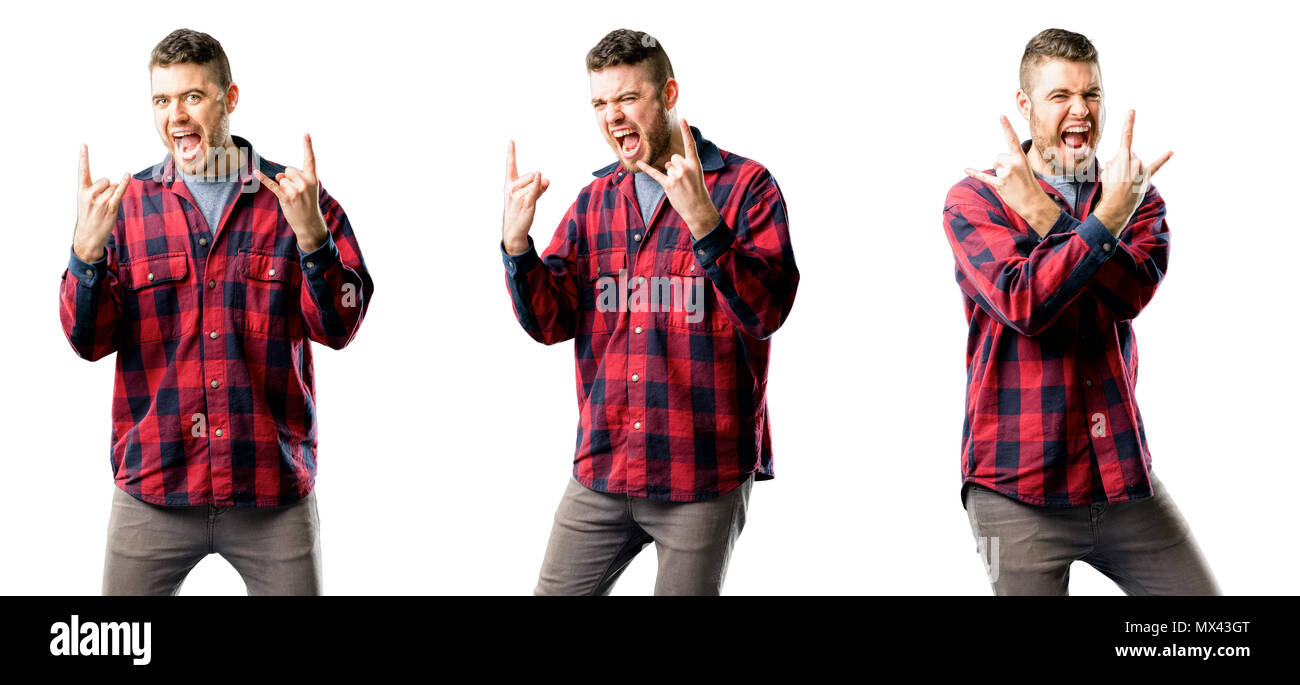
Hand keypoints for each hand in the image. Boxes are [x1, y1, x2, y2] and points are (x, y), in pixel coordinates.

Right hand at [72, 145, 129, 262]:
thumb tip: (116, 183)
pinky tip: (128, 175)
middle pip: (105, 180)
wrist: (88, 235)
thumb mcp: (86, 201)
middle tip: (100, 202)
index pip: (82, 171)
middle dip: (107, 188)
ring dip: (113, 195)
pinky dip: (125, 183)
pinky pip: (120, 191)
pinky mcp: (110, 207)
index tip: (84, 145)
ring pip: (113, 188)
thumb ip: (98, 189)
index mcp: (81, 191)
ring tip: (105, 207)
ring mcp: (100, 201)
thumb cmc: (89, 216)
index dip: (84, 157)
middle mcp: (89, 194)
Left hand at [253, 134, 329, 252]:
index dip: (308, 146)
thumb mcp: (307, 189)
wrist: (309, 223)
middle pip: (288, 169)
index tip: (306, 133)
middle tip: (297, 192)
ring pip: (281, 178)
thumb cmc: (308, 203)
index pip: (310, 159)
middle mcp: (305, 182)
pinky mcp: (285, 197)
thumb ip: (294, 178)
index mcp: (313, 178)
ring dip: (283, 187)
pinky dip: (262, 178)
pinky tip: (255, 172)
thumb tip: (278, 176)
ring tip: (292, 198)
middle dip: (288, 178)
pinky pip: (271, 185)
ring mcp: (295, 190)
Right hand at [502, 140, 548, 254]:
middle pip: (532, 174)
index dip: (511, 152)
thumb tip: (548, 180)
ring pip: (536, 182)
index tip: (511, 140)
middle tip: (530, 197)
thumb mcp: (526, 196)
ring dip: (539, 190)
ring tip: (531, 202)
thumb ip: (538, 187)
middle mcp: (511, 187)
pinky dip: (539, 184)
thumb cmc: (519, 212)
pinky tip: (544, 181)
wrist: (513, 230)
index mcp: (509, 184)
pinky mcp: (526, 201)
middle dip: (536, 183)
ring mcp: (518, 194)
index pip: (510, 165)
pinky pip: (535, 188)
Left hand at [635, 118, 719, 238]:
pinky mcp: (668, 185)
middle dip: (676, 167)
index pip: (690, 145)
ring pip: (668, 167)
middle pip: (674, 158)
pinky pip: (655, 174)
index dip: (686, 131)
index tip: (683, 119)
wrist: (698, 209)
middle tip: (685, 181)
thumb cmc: (697, 191)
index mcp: (695, 164)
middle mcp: (686, 168)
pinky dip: (647, 168)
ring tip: (680, 187)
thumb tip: (668, 165)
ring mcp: (677, 176)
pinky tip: (639, 162)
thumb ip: (682, 166)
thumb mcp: (694, 176)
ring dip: (672, 176)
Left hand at [964, 116, 1060, 237]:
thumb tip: (995, 163)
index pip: (1012, 139)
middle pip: (998, 157)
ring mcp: (1006, 174)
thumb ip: (1010, 161)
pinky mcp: (999, 184)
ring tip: (1011, 183)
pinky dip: (974, 173)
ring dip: (1000, 175)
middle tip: (1014, 176)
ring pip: (995, 167)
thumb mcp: (1023, 168)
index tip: (1001, 116)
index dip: (1006, 127)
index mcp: (1021, 158)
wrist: (1032, 201)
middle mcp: (1013, 164)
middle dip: (1003, 165)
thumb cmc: (1028, 184)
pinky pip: (984, 176)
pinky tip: (966, 169)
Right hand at [1095, 110, 1171, 235]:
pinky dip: (1163, 158)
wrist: (1116, 207)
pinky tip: (1171, 152)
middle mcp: (1136, 161)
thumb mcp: (1106, 171)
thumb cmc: (1108, 189)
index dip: (1129, 123)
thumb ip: (1115, 160)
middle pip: (1128, 153)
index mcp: (1124, 157)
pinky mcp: (1146, 177)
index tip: (1133, 111)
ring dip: (1128, 168)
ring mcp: (1142, 169)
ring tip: (1122, 183)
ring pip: (1135, 161)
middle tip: (1115, 176)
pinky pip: (1157, 165)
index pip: (1126, 136)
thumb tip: (1122, 159)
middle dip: (1121, 161)